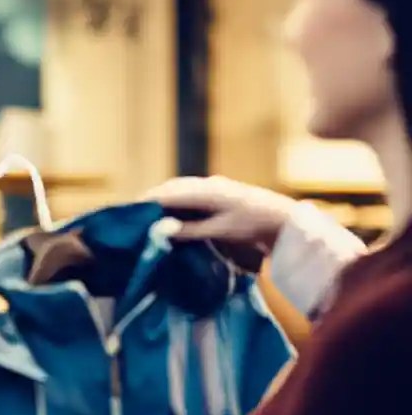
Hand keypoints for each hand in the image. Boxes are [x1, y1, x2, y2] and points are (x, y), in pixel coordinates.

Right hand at [145, 176, 297, 265]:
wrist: (285, 220)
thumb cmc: (254, 226)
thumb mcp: (220, 231)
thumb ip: (190, 230)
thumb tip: (160, 229)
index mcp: (205, 191)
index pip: (166, 194)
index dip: (146, 203)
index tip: (128, 214)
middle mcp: (207, 183)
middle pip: (171, 188)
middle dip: (152, 199)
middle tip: (134, 215)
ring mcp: (214, 186)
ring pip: (180, 188)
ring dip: (164, 199)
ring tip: (149, 214)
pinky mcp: (220, 191)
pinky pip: (190, 192)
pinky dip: (176, 200)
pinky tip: (172, 211)